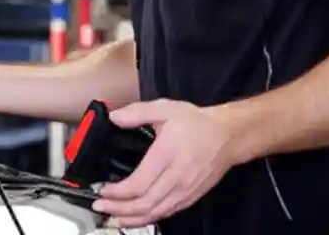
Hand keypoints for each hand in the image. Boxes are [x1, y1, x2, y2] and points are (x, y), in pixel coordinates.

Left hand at [92, 99, 238, 227]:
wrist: (228, 136)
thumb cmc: (198, 124)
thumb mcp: (165, 109)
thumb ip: (137, 112)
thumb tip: (114, 117)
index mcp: (166, 155)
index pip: (138, 184)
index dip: (117, 193)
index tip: (102, 190)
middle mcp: (176, 177)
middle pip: (144, 204)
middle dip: (119, 209)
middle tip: (100, 206)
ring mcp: (185, 190)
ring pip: (155, 213)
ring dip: (132, 218)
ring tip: (114, 216)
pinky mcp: (190, 197)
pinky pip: (167, 213)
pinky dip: (149, 218)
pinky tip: (136, 217)